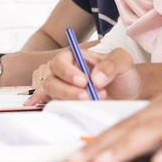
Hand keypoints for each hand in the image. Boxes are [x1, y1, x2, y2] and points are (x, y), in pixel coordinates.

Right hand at [24, 48, 142, 104]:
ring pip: (51, 90)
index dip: (68, 71)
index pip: (61, 61)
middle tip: (89, 95)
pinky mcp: (65, 101)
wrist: (129, 92)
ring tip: (91, 100)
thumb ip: (112, 64)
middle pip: (52, 77)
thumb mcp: (123, 61)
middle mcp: (66, 72)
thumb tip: (95, 78)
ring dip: (67, 97)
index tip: (84, 81)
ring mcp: (63, 87)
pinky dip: (38, 100)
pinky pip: (48, 100)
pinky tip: (31, 103)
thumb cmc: (123, 73)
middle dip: (68, 89)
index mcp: (76, 57)